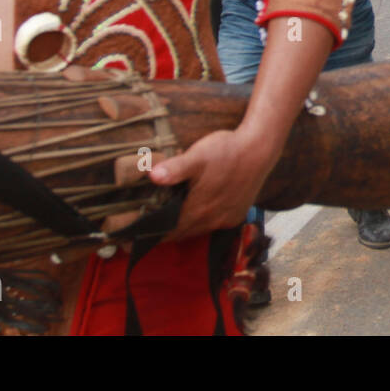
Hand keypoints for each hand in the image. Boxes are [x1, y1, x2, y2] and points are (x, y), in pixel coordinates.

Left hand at [144, 129, 278, 239]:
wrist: (260, 148)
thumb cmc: (227, 150)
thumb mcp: (198, 155)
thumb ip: (175, 168)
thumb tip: (151, 175)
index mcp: (197, 208)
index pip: (166, 231)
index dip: (148, 236)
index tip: (129, 241)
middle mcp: (211, 219)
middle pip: (180, 234)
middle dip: (162, 234)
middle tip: (144, 232)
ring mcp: (225, 218)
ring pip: (196, 231)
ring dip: (181, 229)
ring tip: (166, 223)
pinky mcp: (236, 214)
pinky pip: (212, 226)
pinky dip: (199, 224)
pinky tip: (195, 214)